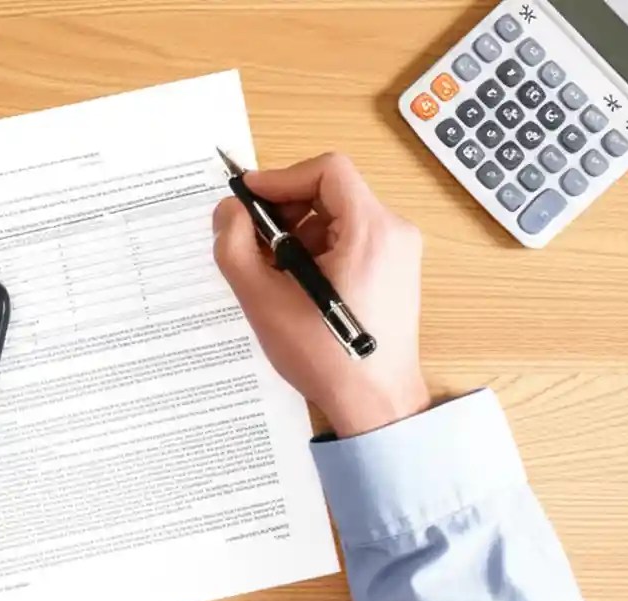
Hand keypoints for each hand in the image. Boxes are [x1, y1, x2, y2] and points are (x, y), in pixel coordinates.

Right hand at [212, 152, 429, 436]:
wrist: (374, 403)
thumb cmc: (327, 357)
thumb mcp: (263, 300)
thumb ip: (235, 247)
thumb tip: (228, 212)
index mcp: (371, 231)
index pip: (326, 170)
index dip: (281, 177)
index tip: (249, 198)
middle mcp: (394, 232)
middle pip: (332, 191)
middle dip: (286, 211)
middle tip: (255, 242)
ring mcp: (399, 252)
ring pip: (339, 217)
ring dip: (299, 234)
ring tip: (275, 272)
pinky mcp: (395, 271)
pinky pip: (351, 240)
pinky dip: (318, 250)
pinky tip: (297, 286)